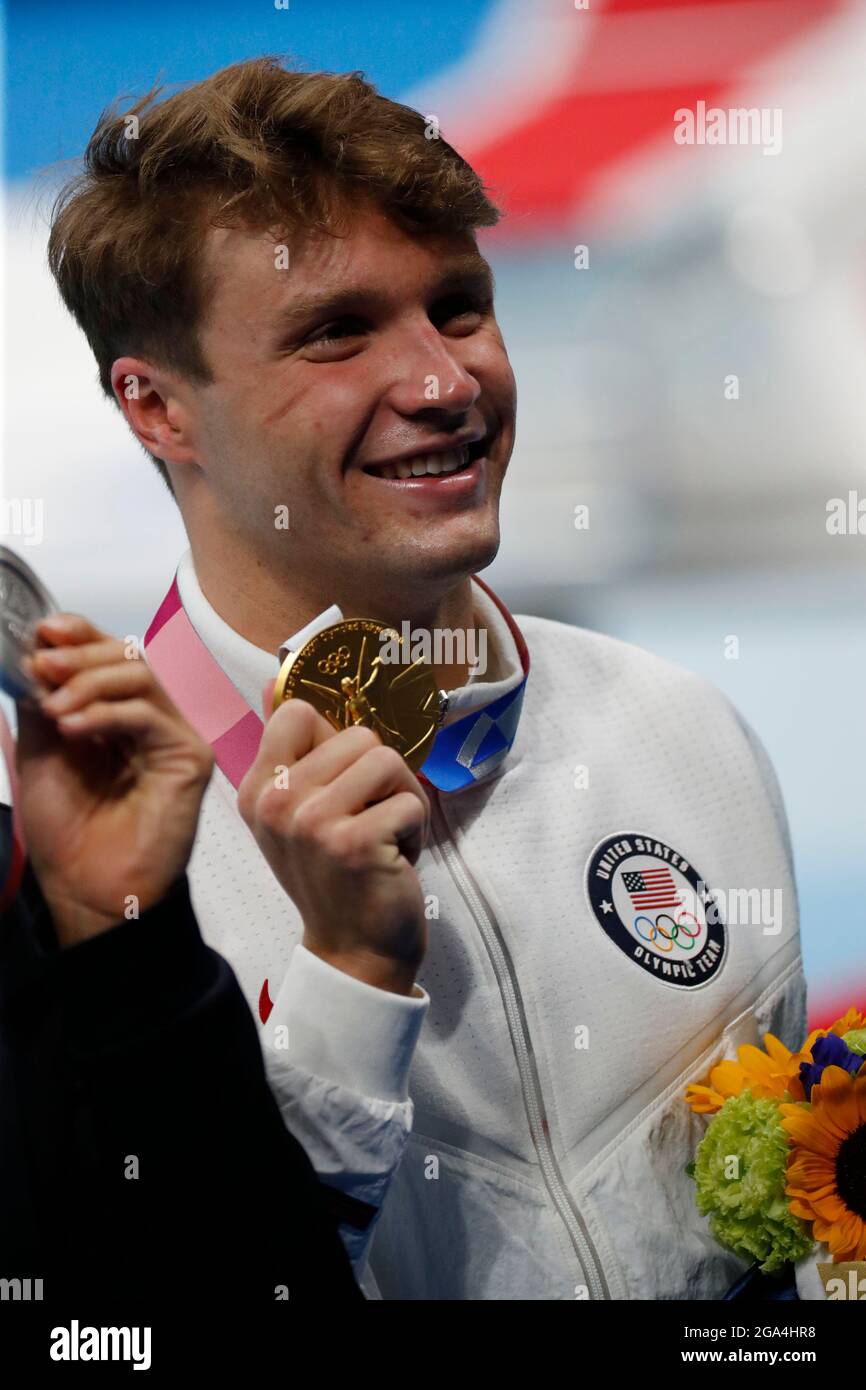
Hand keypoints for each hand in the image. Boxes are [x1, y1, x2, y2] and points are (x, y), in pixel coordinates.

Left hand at [16, 613, 213, 945]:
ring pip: (141, 677)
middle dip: (79, 655)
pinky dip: (108, 713)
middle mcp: (148, 719)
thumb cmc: (68, 832)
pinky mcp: (189, 758)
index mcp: (113, 713)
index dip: (79, 633)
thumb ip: (43, 702)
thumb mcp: (40, 752)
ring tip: (55, 709)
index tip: (43, 632)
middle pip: (126, 656)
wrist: (85, 888)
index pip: (106, 654)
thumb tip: (35, 654)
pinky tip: (74, 728)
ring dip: (89, 681)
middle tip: (41, 667)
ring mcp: (171, 736)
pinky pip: (151, 716)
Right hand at [238, 690, 429, 995]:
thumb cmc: (336, 875)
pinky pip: (409, 799)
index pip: (298, 711)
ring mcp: (310, 822)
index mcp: (258, 788)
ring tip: (385, 836)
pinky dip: (415, 827)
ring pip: (386, 760)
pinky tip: (395, 858)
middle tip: (369, 821)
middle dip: (381, 776)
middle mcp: (275, 801)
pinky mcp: (352, 842)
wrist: (354, 951)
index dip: (336, 738)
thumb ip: (298, 751)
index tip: (343, 780)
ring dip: (402, 798)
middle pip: (357, 734)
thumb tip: (284, 677)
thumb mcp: (300, 812)